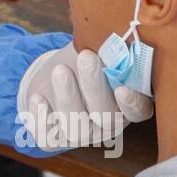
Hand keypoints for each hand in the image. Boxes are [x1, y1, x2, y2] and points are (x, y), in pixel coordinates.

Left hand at [17, 44, 153, 151]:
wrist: (55, 75)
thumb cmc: (84, 60)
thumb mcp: (100, 52)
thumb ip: (111, 51)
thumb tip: (115, 38)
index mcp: (127, 104)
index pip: (139, 111)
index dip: (132, 104)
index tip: (122, 88)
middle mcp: (108, 124)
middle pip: (106, 116)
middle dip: (95, 86)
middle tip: (86, 56)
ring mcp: (82, 134)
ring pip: (77, 126)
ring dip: (68, 97)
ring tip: (60, 71)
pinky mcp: (55, 139)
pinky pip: (48, 137)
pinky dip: (41, 117)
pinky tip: (38, 96)